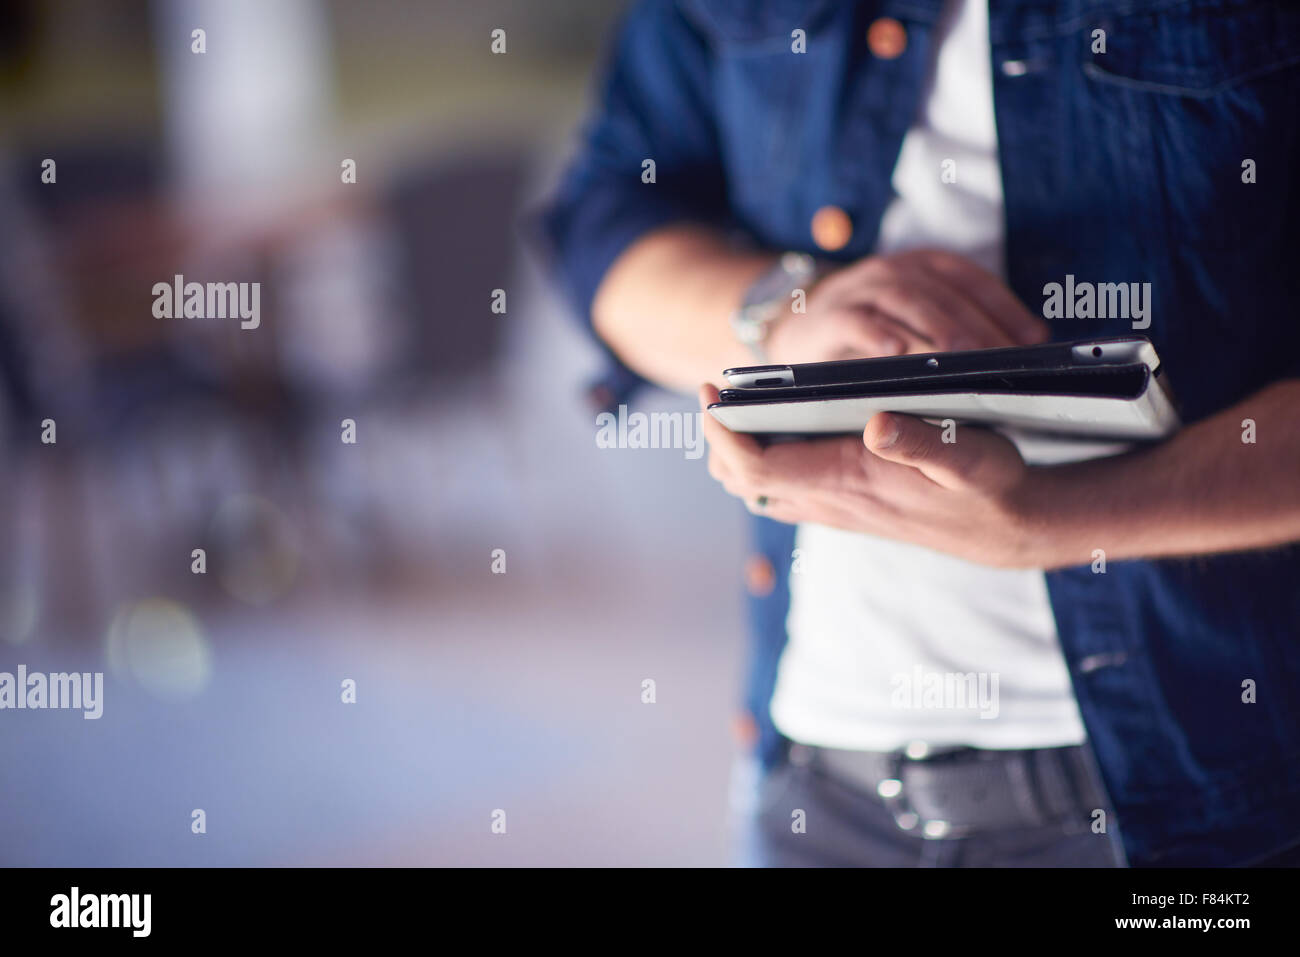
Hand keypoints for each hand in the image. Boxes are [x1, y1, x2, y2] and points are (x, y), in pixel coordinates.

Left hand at [699, 385, 1052, 567]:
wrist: (1007, 528)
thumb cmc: (989, 486)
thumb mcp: (970, 456)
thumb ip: (924, 440)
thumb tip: (877, 425)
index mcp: (846, 482)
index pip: (755, 468)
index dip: (723, 434)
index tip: (711, 393)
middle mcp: (829, 500)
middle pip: (740, 481)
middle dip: (718, 440)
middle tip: (718, 394)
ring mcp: (832, 507)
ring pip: (756, 489)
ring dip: (736, 451)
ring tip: (738, 405)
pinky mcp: (842, 504)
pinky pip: (780, 489)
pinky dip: (763, 459)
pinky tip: (777, 426)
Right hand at [765, 248, 1047, 363]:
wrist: (796, 328)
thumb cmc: (869, 330)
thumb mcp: (915, 323)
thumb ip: (956, 327)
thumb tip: (1019, 349)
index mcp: (921, 267)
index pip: (971, 279)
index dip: (1004, 305)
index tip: (1033, 338)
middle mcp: (893, 271)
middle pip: (943, 292)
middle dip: (978, 324)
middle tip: (1004, 358)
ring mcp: (860, 290)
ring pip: (905, 300)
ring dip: (936, 326)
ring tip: (962, 355)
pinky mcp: (829, 316)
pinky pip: (855, 320)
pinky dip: (876, 333)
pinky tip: (897, 351)